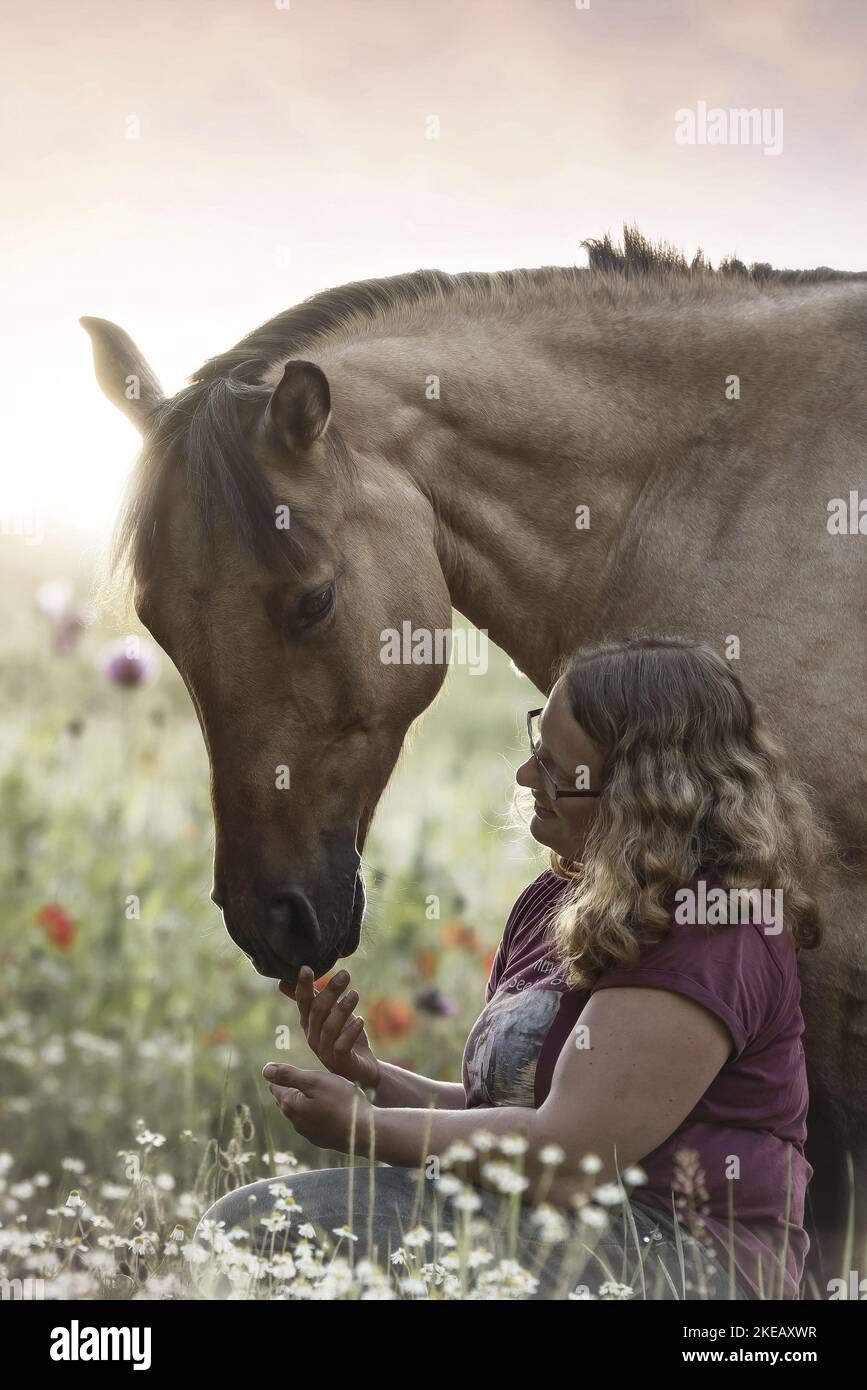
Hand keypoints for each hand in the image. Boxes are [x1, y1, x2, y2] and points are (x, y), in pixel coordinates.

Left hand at [263, 1063, 371, 1153]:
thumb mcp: (315, 1081)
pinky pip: (312, 1123)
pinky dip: (315, 1113)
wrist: (366, 1132)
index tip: (290, 1067)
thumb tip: (265, 1069)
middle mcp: (295, 1122)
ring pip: (300, 1112)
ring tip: (314, 1090)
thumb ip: (289, 1075)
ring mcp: (309, 1134)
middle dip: (291, 1088)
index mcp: (290, 1105)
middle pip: (286, 1100)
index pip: (276, 1086)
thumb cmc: (342, 1101)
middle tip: (300, 1076)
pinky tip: (326, 1109)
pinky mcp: (322, 1140)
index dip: (282, 1074)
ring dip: (304, 1101)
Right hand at [279, 967, 379, 1090]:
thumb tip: (282, 980)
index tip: (306, 968)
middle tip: (344, 974)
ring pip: (329, 1028)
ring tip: (355, 994)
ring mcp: (325, 1050)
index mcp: (309, 1023)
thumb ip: (311, 999)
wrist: (360, 1069)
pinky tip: (360, 1020)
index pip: (303, 1002)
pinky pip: (341, 1046)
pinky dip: (350, 1032)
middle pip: (317, 1012)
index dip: (303, 986)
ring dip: (342, 1009)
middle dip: (330, 992)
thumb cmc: (343, 1037)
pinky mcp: (339, 1062)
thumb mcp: (328, 1015)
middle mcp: (313, 1036)